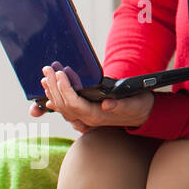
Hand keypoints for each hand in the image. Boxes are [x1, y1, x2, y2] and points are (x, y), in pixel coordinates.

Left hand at [32, 64, 154, 132]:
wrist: (143, 116)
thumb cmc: (139, 107)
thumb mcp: (134, 104)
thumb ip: (120, 105)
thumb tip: (107, 104)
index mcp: (97, 116)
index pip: (73, 103)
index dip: (64, 89)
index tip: (59, 74)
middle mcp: (87, 119)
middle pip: (63, 104)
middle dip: (53, 86)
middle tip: (47, 69)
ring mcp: (84, 118)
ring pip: (61, 107)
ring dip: (51, 92)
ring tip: (45, 78)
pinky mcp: (85, 114)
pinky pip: (65, 109)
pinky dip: (55, 100)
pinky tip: (49, 96)